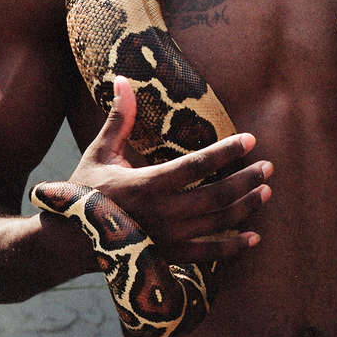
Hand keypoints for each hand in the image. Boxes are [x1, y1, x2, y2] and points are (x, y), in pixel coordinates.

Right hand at [57, 76, 272, 264]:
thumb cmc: (85, 192)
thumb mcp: (99, 153)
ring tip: (266, 191)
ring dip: (246, 207)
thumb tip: (123, 79)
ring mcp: (167, 239)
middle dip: (246, 180)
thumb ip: (118, 119)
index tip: (250, 139)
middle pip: (216, 195)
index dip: (226, 152)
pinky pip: (208, 254)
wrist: (68, 242)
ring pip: (217, 223)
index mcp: (146, 184)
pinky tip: (254, 236)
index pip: (196, 165)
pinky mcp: (168, 258)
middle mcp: (161, 213)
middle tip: (268, 167)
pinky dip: (234, 247)